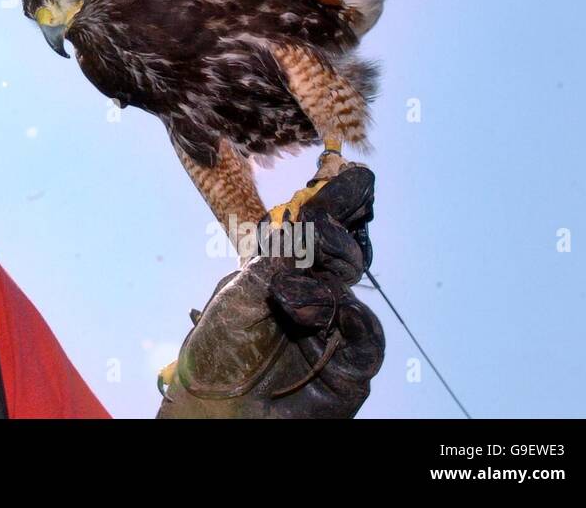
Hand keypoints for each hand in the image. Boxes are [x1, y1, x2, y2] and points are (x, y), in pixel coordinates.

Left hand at [156, 165, 383, 417]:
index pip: (316, 227)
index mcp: (282, 269)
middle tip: (321, 227)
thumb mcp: (236, 295)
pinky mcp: (351, 366)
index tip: (346, 172)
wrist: (219, 413)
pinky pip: (368, 333)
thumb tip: (306, 222)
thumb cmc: (218, 354)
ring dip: (330, 279)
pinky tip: (330, 317)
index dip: (334, 200)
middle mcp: (312, 292)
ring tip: (294, 299)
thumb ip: (274, 259)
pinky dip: (354, 319)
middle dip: (337, 232)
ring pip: (355, 284)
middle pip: (345, 248)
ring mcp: (334, 326)